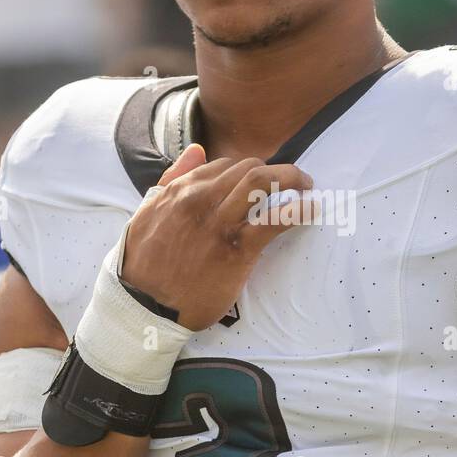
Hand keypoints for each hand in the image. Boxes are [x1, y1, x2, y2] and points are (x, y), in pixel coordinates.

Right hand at [121, 144, 315, 329]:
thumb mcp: (148, 213)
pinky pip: (275, 220)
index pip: (224, 165)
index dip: (248, 171)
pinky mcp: (237, 249)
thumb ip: (173, 179)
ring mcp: (220, 223)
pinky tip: (312, 208)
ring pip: (262, 182)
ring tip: (306, 185)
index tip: (263, 181)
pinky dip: (298, 209)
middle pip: (249, 168)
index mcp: (181, 190)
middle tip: (291, 183)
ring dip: (291, 178)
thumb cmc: (144, 265)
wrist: (144, 306)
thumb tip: (196, 150)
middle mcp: (201, 199)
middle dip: (274, 171)